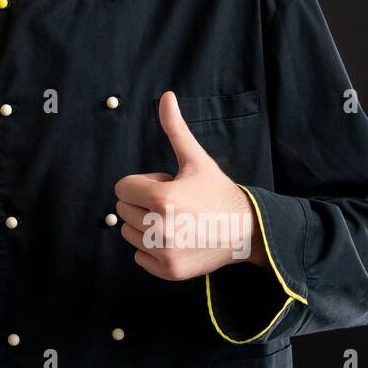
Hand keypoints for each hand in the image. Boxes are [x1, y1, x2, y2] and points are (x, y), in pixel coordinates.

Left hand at [113, 91, 258, 279]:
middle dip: (143, 203)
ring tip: (176, 220)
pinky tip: (177, 240)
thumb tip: (166, 96)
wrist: (246, 231)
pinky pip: (138, 256)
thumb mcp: (196, 159)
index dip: (142, 183)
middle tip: (174, 203)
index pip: (121, 188)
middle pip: (123, 210)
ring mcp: (163, 252)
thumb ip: (175, 128)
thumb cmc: (217, 191)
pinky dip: (151, 249)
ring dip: (145, 225)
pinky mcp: (167, 271)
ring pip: (128, 233)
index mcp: (162, 198)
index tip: (166, 185)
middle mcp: (159, 227)